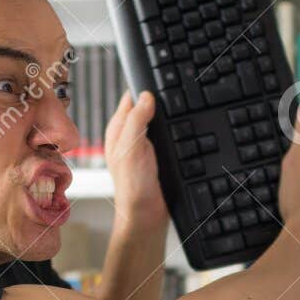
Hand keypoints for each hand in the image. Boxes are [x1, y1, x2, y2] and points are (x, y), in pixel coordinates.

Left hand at [105, 90, 169, 231]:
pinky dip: (174, 132)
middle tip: (175, 97)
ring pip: (159, 121)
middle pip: (147, 107)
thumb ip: (136, 120)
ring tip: (180, 111)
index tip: (161, 84)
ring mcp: (144, 145)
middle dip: (160, 102)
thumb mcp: (131, 147)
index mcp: (118, 128)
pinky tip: (181, 133)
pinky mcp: (158, 155)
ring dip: (168, 118)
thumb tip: (145, 95)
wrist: (147, 215)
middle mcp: (130, 134)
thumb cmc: (132, 186)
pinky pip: (167, 135)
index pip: (131, 97)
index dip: (145, 89)